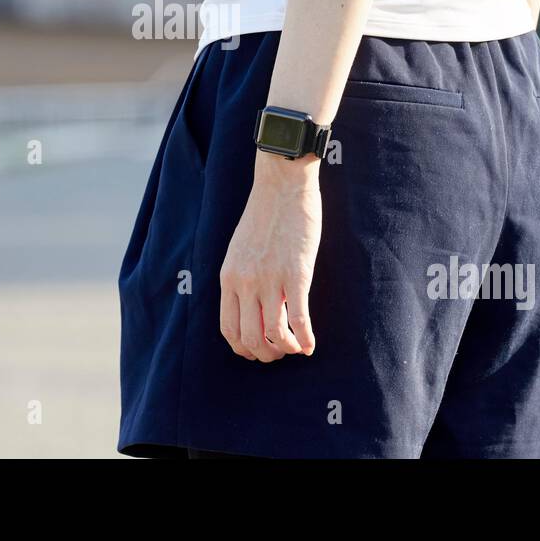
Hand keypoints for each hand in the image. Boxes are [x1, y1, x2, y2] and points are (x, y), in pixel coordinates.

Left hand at [219, 152, 320, 361]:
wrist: (282, 185)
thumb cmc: (265, 214)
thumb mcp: (240, 249)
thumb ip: (241, 277)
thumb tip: (252, 305)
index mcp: (228, 277)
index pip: (228, 329)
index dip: (243, 348)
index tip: (258, 350)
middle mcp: (245, 283)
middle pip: (250, 339)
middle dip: (266, 355)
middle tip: (280, 353)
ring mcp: (269, 280)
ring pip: (273, 335)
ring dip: (286, 350)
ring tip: (296, 348)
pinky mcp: (296, 275)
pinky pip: (298, 320)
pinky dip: (305, 339)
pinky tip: (311, 344)